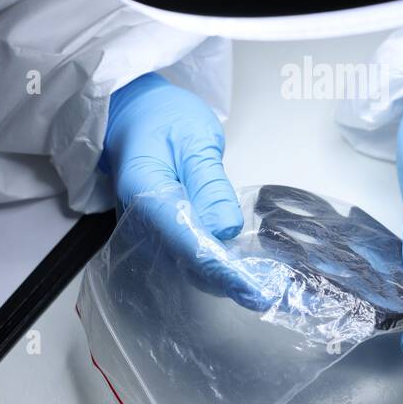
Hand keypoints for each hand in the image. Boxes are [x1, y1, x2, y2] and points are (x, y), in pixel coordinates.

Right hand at [105, 73, 265, 307]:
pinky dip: (215, 266)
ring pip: (187, 266)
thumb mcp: (195, 139)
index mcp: (145, 193)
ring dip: (223, 278)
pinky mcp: (158, 234)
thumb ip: (210, 184)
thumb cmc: (163, 118)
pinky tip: (243, 269)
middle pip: (185, 263)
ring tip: (262, 283)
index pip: (185, 241)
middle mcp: (140, 222)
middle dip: (227, 281)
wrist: (134, 114)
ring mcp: (146, 232)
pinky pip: (186, 257)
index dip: (220, 269)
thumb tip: (225, 230)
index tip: (251, 288)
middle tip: (268, 289)